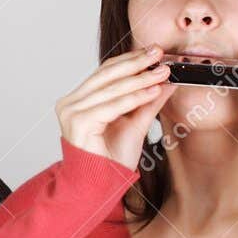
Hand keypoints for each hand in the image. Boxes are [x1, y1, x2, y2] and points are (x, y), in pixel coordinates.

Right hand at [56, 46, 176, 168]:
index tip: (155, 52)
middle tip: (160, 54)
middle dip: (136, 63)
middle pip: (107, 75)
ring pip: (111, 89)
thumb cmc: (112, 158)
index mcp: (79, 100)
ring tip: (162, 73)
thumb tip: (168, 80)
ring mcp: (71, 112)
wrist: (100, 186)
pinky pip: (111, 105)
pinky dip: (134, 98)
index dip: (130, 59)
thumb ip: (148, 101)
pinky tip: (152, 92)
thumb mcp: (136, 123)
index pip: (106, 72)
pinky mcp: (78, 122)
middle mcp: (70, 103)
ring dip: (140, 79)